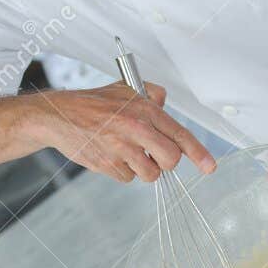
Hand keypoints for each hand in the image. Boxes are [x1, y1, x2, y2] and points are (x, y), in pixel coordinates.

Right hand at [37, 82, 215, 183]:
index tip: (209, 167)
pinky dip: (123, 171)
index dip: (198, 153)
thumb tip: (165, 104)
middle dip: (166, 162)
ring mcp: (121, 149)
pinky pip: (128, 178)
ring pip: (150, 173)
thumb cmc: (92, 104)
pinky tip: (111, 156)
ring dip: (143, 168)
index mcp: (143, 109)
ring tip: (127, 152)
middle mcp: (135, 129)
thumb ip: (150, 95)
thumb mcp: (123, 89)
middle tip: (154, 154)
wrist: (58, 116)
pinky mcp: (108, 165)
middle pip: (170, 160)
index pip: (179, 134)